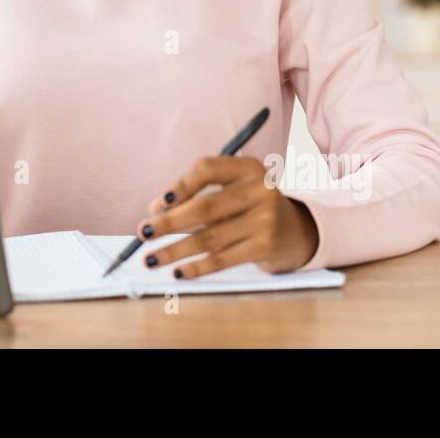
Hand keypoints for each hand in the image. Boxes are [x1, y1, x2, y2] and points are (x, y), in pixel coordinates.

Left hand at [135, 156, 318, 276]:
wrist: (295, 231)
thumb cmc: (248, 207)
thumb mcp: (227, 193)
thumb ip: (193, 196)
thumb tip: (156, 210)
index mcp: (247, 168)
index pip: (207, 169)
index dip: (181, 184)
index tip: (160, 201)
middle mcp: (259, 190)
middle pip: (205, 207)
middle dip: (169, 222)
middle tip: (144, 232)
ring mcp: (265, 219)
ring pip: (209, 237)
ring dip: (175, 249)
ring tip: (151, 259)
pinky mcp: (265, 246)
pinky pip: (222, 259)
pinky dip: (197, 267)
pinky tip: (178, 271)